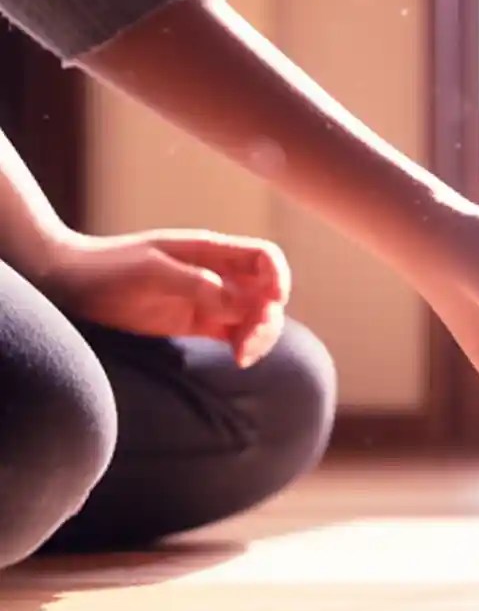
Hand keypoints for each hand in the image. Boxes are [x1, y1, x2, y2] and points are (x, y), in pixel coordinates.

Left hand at [39, 229, 289, 367]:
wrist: (68, 284)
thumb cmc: (108, 268)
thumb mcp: (153, 271)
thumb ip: (199, 284)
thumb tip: (241, 305)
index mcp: (210, 251)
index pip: (264, 257)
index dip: (278, 278)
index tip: (273, 302)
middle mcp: (216, 273)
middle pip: (265, 292)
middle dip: (268, 317)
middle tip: (250, 343)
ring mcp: (207, 299)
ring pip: (254, 316)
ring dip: (258, 335)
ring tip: (242, 356)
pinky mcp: (195, 323)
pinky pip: (234, 334)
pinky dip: (243, 346)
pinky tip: (236, 359)